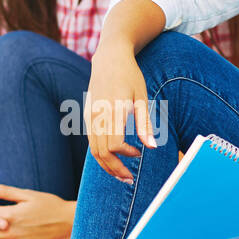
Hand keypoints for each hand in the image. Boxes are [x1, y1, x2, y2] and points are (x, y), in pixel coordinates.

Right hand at [86, 39, 156, 182]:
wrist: (109, 58)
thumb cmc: (130, 76)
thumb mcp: (142, 98)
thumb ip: (145, 124)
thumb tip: (152, 147)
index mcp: (113, 110)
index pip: (114, 143)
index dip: (126, 154)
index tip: (139, 153)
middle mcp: (98, 115)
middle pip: (102, 152)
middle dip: (115, 169)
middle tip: (129, 180)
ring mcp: (90, 116)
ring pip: (94, 150)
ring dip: (107, 166)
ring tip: (121, 175)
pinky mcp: (87, 116)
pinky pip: (91, 142)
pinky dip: (101, 155)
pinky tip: (113, 159)